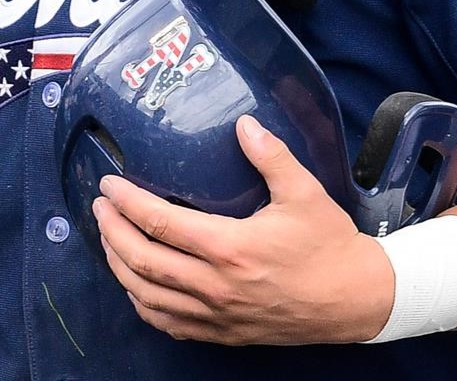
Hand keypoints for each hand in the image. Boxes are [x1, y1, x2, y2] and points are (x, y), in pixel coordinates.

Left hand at [92, 115, 395, 345]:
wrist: (357, 301)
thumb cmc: (330, 245)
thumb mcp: (305, 193)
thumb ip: (271, 155)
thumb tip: (243, 124)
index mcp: (230, 248)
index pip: (159, 223)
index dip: (125, 203)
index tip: (108, 186)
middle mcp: (216, 286)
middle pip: (141, 261)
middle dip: (110, 232)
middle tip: (99, 209)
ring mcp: (217, 314)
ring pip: (147, 296)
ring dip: (119, 267)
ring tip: (109, 239)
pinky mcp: (223, 333)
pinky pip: (168, 324)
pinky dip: (143, 303)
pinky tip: (136, 285)